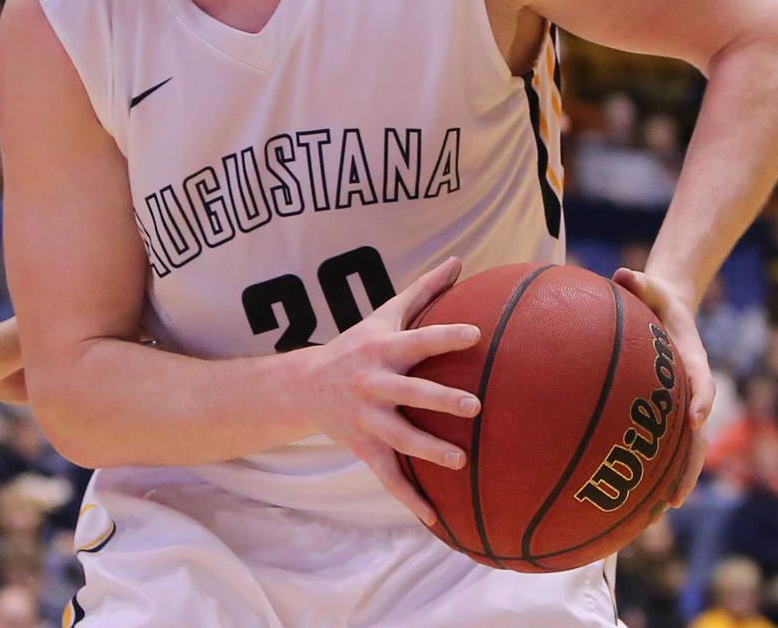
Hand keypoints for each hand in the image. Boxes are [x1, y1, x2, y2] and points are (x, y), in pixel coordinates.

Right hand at [295, 257, 483, 524]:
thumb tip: (459, 260)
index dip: (445, 337)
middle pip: (410, 394)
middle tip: (475, 406)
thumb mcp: (384, 315)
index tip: (475, 335)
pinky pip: (388, 477)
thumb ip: (423, 290)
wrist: (303, 386)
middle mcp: (373, 385)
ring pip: (400, 439)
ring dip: (429, 451)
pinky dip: (409, 498)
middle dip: (440, 400)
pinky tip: (435, 517)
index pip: (418, 341)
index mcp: (382, 351)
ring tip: (461, 462)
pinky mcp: (364, 448)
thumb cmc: (357, 344)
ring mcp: (367, 420)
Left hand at [613, 267, 711, 507]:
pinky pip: (659, 447)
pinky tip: (628, 498)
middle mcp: (690, 391)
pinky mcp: (664, 415)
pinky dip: (650, 472)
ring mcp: (679, 407)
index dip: (701, 401)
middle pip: (697, 436)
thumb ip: (638, 281)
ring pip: (683, 452)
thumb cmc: (654, 296)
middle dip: (689, 467)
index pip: (702, 383)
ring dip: (673, 481)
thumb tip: (621, 272)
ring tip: (655, 515)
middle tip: (674, 496)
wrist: (668, 308)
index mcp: (692, 360)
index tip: (696, 420)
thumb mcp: (649, 284)